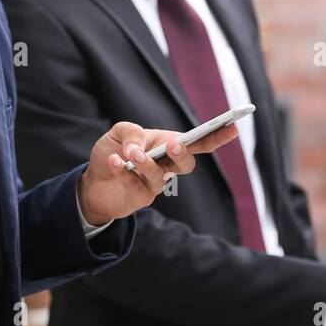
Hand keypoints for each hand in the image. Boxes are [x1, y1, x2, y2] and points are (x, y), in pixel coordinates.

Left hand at [77, 120, 239, 225]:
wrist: (92, 181)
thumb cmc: (113, 152)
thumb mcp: (119, 132)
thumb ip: (131, 132)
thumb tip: (138, 148)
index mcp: (168, 144)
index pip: (198, 141)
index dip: (217, 136)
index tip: (233, 126)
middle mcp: (167, 165)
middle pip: (187, 164)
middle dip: (183, 154)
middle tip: (174, 145)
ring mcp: (155, 184)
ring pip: (160, 177)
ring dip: (146, 163)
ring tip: (131, 154)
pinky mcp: (140, 199)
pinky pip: (137, 186)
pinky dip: (124, 172)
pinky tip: (115, 162)